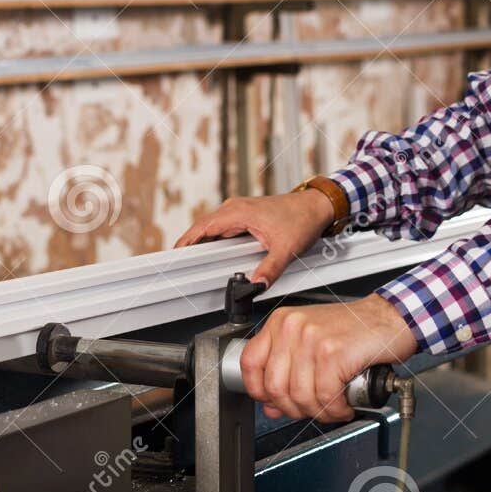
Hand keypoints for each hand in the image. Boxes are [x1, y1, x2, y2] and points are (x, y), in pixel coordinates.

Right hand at [173, 190, 336, 285]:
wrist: (316, 206)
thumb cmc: (302, 219)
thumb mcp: (286, 248)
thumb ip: (270, 269)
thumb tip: (256, 285)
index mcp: (238, 212)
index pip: (202, 227)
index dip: (186, 241)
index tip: (174, 255)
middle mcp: (235, 209)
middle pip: (203, 228)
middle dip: (190, 245)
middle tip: (178, 265)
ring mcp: (239, 211)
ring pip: (212, 228)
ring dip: (202, 243)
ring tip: (190, 262)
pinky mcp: (244, 216)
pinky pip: (222, 229)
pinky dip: (214, 240)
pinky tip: (212, 254)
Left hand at [239, 295, 417, 422]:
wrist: (390, 318)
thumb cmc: (354, 330)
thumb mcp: (311, 341)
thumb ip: (288, 371)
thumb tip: (271, 405)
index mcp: (281, 322)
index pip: (249, 363)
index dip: (259, 391)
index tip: (273, 402)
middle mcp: (292, 327)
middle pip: (274, 387)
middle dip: (293, 408)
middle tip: (311, 409)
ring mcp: (311, 339)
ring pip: (300, 396)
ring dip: (319, 412)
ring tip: (332, 407)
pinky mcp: (333, 353)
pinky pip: (325, 397)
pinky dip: (336, 410)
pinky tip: (344, 405)